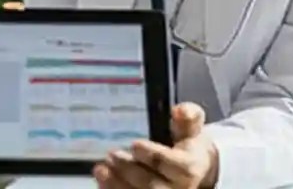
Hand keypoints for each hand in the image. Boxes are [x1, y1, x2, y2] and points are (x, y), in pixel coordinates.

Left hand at [93, 103, 219, 188]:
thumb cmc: (186, 144)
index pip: (175, 166)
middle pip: (154, 186)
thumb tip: (180, 110)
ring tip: (101, 167)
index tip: (135, 144)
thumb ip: (188, 116)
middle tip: (112, 154)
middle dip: (130, 170)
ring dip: (117, 183)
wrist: (191, 169)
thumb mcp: (190, 127)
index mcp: (190, 169)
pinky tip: (101, 177)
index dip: (154, 156)